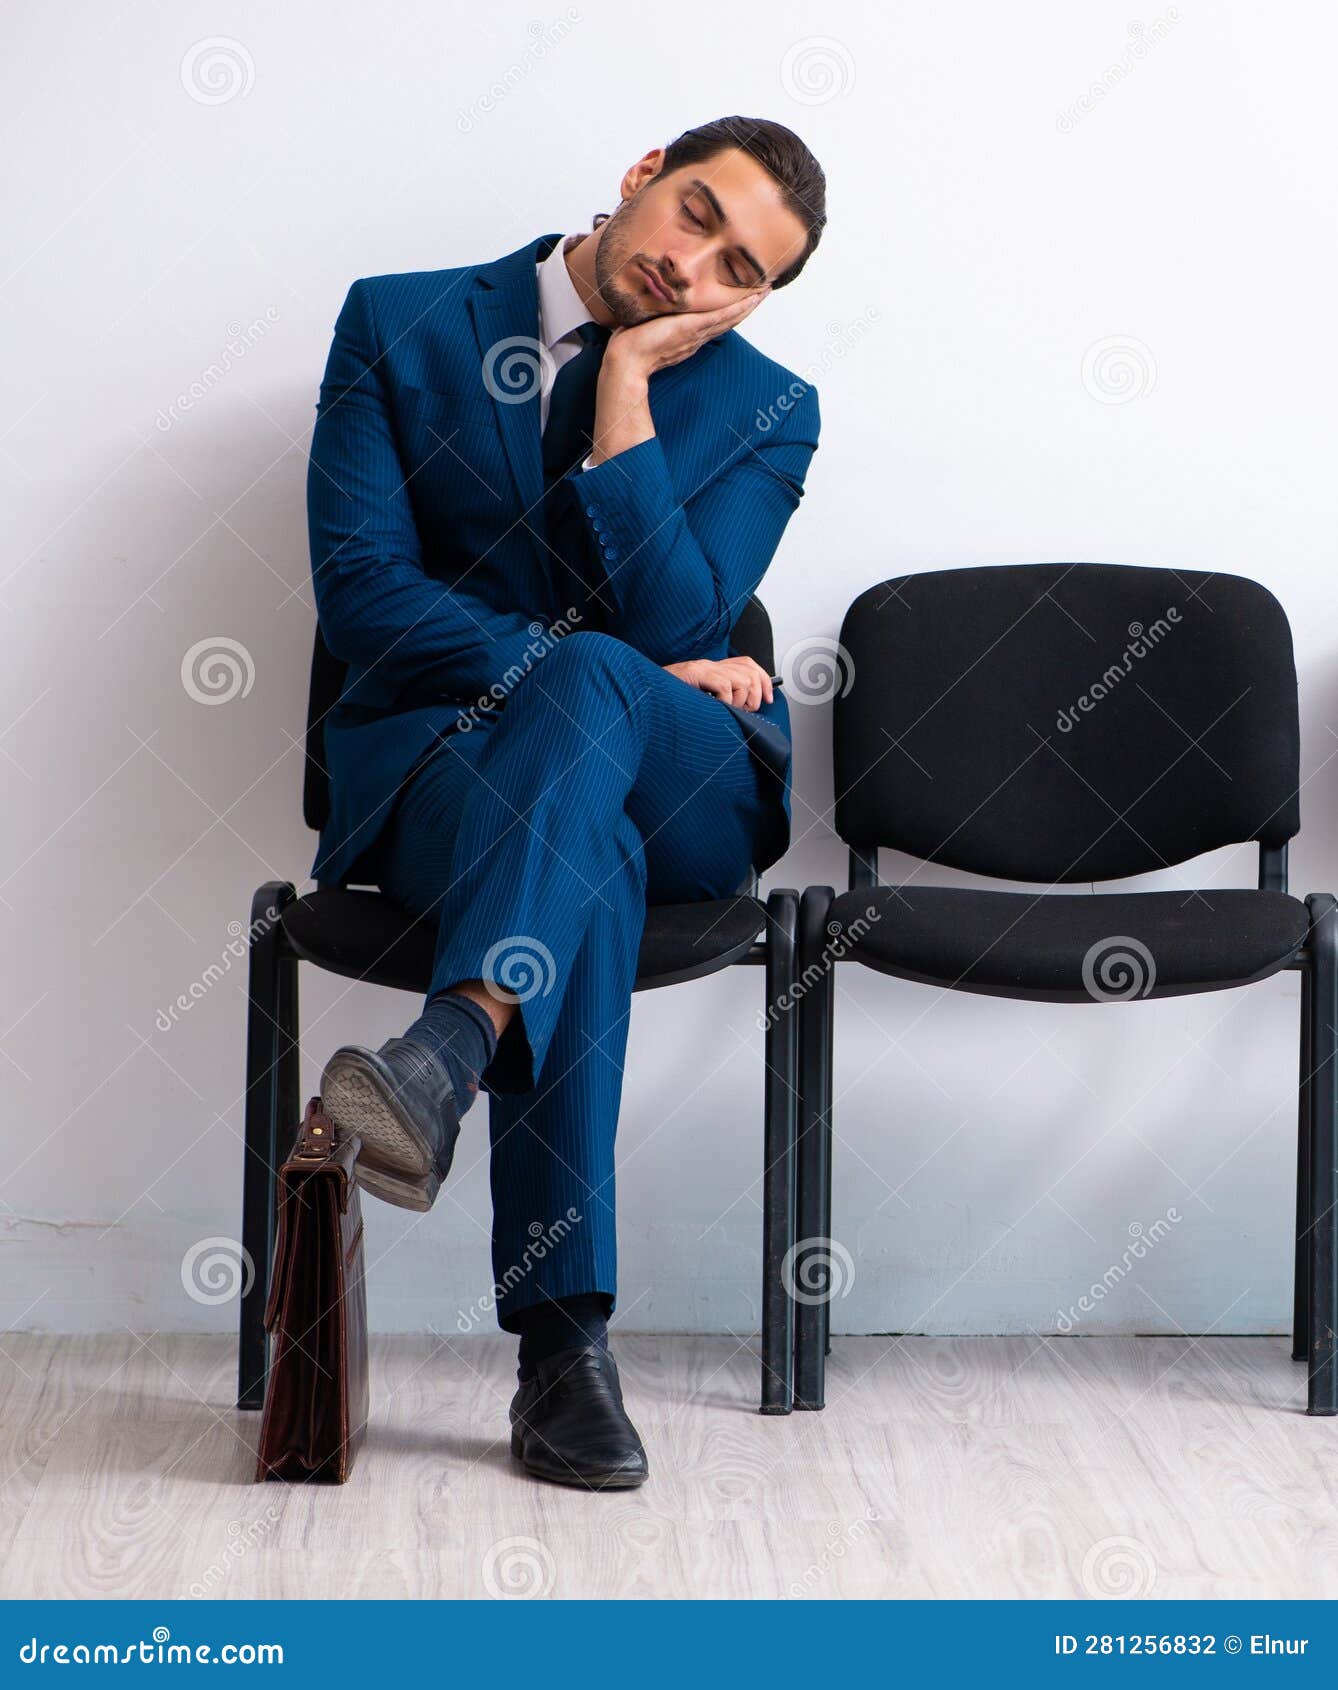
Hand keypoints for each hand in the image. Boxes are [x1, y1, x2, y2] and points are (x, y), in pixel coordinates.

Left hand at [605, 285, 769, 380]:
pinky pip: (722, 316)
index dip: (729, 312)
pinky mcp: (693, 328)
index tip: (740, 301)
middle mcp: (696, 337)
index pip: (713, 322)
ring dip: (749, 305)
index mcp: (687, 337)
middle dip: (746, 306)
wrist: (626, 361)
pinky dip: (739, 307)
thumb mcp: (643, 327)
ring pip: (730, 317)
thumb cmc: (629, 347)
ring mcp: (697, 333)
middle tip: (763, 293)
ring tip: (765, 292)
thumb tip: (643, 308)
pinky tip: (753, 298)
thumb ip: (650, 318)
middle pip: (728, 320)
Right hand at [663, 655, 773, 711]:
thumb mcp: (701, 700)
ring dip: (741, 700)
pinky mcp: (696, 673)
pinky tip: (716, 706)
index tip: (768, 699)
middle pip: (750, 672)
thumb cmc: (672, 701)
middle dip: (755, 695)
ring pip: (742, 679)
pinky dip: (726, 700)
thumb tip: (745, 708)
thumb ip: (720, 700)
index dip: (763, 680)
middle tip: (745, 709)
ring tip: (729, 709)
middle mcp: (711, 665)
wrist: (648, 693)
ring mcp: (704, 668)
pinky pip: (725, 685)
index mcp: (713, 669)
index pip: (748, 664)